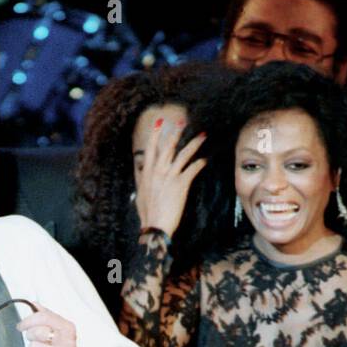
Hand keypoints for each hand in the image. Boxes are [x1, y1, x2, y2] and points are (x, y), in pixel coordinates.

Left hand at [18, 306, 76, 346]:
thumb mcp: (58, 329)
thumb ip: (46, 316)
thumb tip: (33, 303)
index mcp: (67, 328)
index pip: (43, 317)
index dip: (28, 320)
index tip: (21, 326)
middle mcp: (67, 341)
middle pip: (37, 332)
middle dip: (30, 336)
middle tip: (34, 340)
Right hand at [135, 120, 206, 237]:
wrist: (156, 225)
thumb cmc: (147, 213)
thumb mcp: (141, 194)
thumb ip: (143, 181)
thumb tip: (143, 174)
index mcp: (147, 173)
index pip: (151, 149)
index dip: (155, 134)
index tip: (160, 122)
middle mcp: (158, 172)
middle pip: (168, 147)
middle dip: (175, 133)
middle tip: (182, 121)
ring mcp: (169, 177)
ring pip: (183, 155)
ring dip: (194, 144)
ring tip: (202, 135)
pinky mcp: (181, 185)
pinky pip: (193, 170)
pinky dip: (200, 164)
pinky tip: (205, 159)